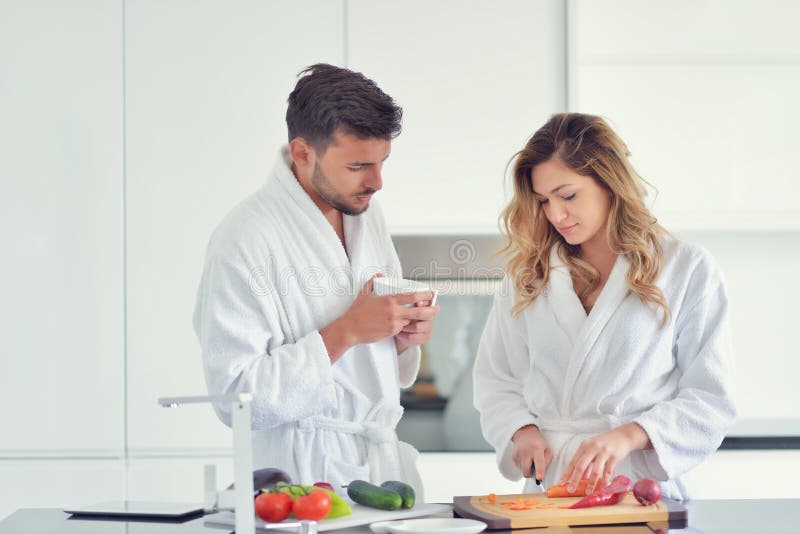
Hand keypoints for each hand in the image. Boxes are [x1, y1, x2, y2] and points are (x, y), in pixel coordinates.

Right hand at [321, 276, 436, 360]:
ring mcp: (394, 323)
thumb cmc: (357, 311)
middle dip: (431, 310)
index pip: (412, 296)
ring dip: (415, 320)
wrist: (350, 328)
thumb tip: (379, 275)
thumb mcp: (364, 293)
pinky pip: (402, 329)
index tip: (431, 293)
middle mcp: (394, 312)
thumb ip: (373, 282)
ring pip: (410, 321)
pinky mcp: (391, 332)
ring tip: (423, 317)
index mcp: (389, 300)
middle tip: (436, 308)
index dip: (424, 295)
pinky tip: (403, 324)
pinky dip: (404, 326)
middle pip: (419, 312)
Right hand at [511, 425, 552, 480]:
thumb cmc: (538, 443)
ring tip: (530, 460)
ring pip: (522, 471)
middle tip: (534, 469)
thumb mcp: (547, 449)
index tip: (539, 478)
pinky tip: (525, 458)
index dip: (539, 471)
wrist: (525, 432)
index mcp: (537, 448)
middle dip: (531, 474)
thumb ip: (547, 462)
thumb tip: (542, 475)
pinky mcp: (513, 456)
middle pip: (527, 471)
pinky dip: (523, 465)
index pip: (539, 462)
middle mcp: (526, 451)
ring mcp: (518, 453)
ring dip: (527, 469)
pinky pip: (519, 467)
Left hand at [558, 422, 650, 493]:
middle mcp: (592, 447)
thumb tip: (580, 477)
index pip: (573, 461)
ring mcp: (604, 451)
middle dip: (575, 479)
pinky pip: (608, 471)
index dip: (567, 473)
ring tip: (587, 492)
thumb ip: (586, 461)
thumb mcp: (593, 449)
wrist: (623, 435)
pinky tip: (602, 488)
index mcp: (584, 445)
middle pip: (581, 465)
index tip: (561, 483)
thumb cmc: (606, 443)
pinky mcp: (614, 456)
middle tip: (571, 490)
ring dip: (590, 483)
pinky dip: (605, 481)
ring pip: (595, 470)